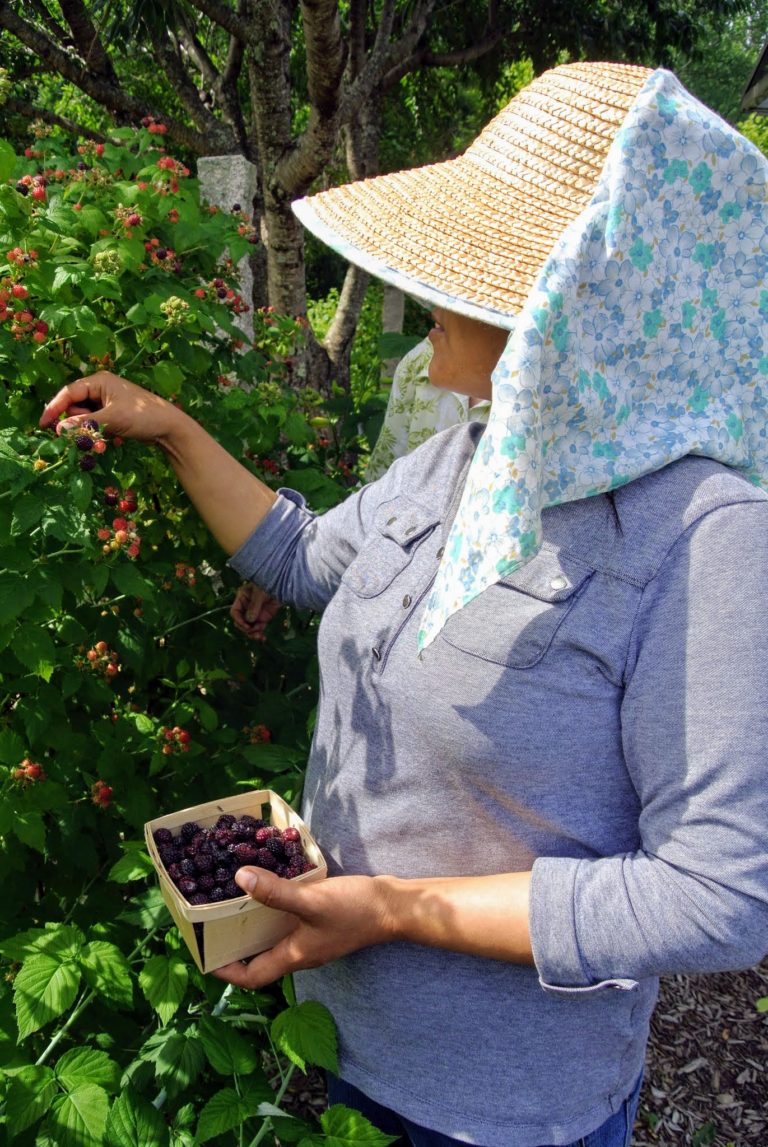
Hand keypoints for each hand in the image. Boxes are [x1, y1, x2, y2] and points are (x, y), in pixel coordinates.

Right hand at [39, 370, 183, 442]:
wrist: (170, 427)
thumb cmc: (142, 417)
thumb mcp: (111, 419)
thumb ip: (84, 423)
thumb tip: (59, 429)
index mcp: (100, 381)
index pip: (69, 392)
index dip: (55, 408)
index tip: (44, 424)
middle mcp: (102, 387)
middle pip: (75, 404)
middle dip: (75, 420)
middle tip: (79, 434)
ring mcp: (108, 400)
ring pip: (85, 415)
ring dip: (87, 428)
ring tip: (100, 437)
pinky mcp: (113, 413)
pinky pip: (95, 421)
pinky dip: (96, 430)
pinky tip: (108, 438)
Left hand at [211, 868, 394, 988]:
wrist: (395, 908)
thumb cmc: (355, 910)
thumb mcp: (312, 900)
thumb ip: (277, 892)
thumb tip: (239, 878)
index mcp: (294, 957)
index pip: (252, 977)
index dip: (226, 971)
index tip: (205, 956)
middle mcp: (301, 954)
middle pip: (260, 960)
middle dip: (235, 946)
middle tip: (214, 924)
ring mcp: (313, 940)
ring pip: (275, 940)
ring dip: (255, 927)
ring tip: (235, 903)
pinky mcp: (323, 925)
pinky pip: (290, 924)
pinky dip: (275, 911)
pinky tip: (273, 888)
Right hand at [230, 583, 280, 640]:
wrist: (282, 586)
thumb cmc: (269, 584)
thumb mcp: (260, 593)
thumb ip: (254, 606)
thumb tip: (249, 620)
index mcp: (241, 599)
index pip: (235, 612)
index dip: (239, 620)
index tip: (247, 626)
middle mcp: (246, 608)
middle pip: (240, 622)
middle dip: (246, 629)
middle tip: (255, 630)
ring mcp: (254, 614)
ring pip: (248, 628)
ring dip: (253, 633)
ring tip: (260, 636)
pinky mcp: (263, 618)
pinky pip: (258, 629)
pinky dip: (259, 634)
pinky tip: (263, 638)